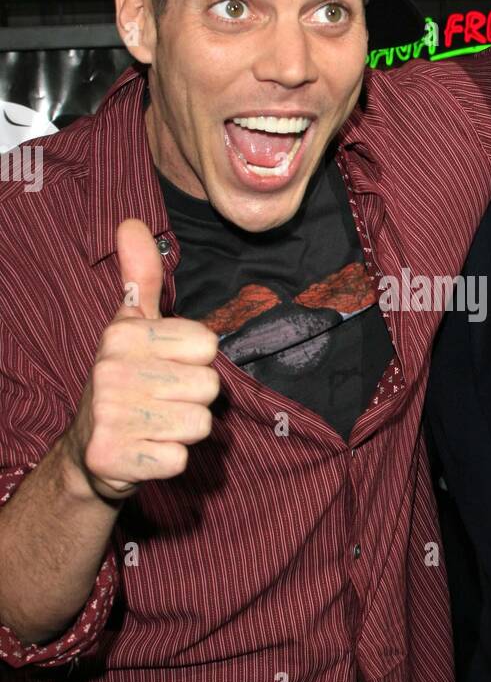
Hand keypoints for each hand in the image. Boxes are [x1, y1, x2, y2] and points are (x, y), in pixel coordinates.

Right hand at [62, 219, 221, 500]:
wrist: (91, 451)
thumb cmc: (126, 380)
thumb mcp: (132, 325)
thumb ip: (141, 276)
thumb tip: (132, 222)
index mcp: (124, 333)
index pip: (208, 345)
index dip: (195, 361)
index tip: (166, 367)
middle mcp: (112, 369)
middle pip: (209, 386)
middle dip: (193, 398)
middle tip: (162, 401)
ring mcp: (111, 415)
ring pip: (200, 423)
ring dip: (183, 430)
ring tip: (156, 425)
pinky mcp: (114, 458)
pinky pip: (180, 458)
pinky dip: (170, 460)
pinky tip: (146, 451)